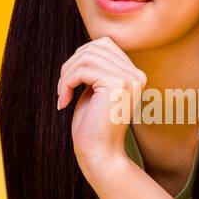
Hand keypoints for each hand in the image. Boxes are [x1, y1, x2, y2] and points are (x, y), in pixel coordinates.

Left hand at [56, 36, 145, 180]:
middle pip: (95, 47)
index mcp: (134, 75)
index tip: (70, 81)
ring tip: (62, 93)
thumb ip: (96, 68)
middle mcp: (136, 75)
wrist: (100, 153)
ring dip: (67, 74)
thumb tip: (87, 45)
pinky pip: (82, 70)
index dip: (81, 58)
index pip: (104, 45)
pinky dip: (66, 82)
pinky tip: (64, 100)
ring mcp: (129, 79)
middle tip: (62, 88)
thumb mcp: (95, 90)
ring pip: (86, 57)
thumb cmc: (93, 126)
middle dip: (72, 64)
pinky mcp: (117, 85)